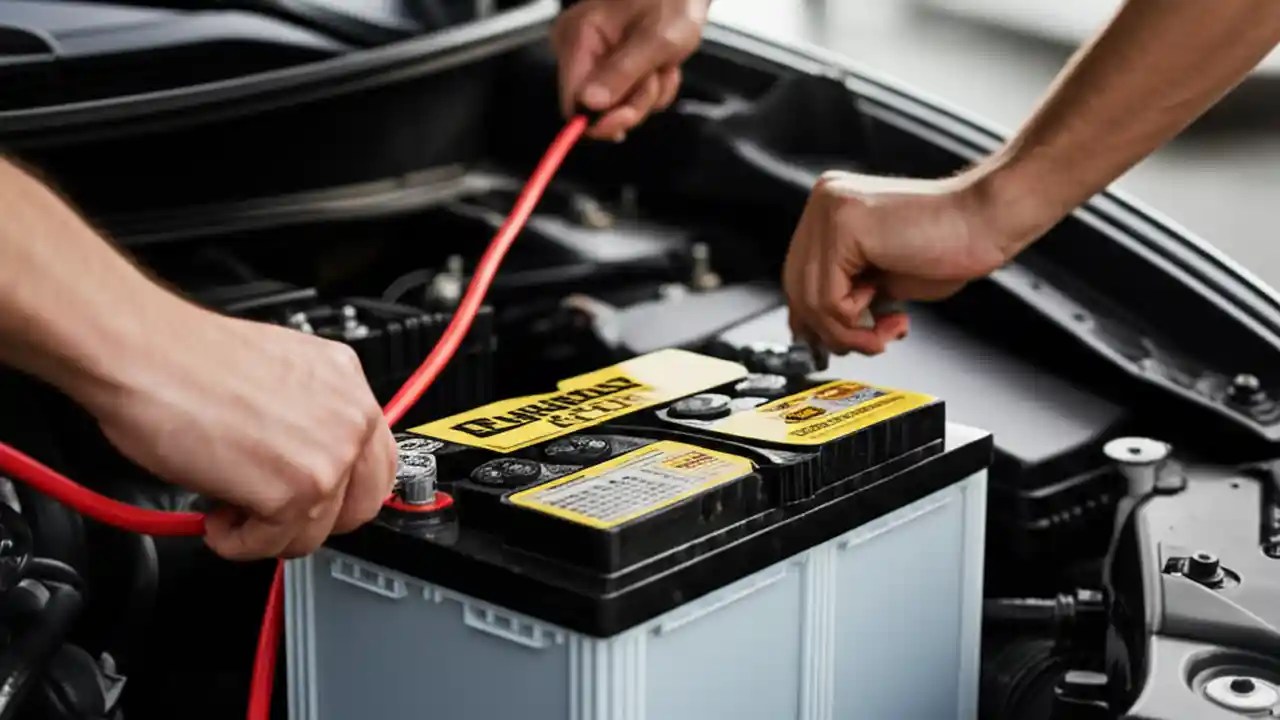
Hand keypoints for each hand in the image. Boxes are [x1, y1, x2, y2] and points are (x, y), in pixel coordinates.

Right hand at [80, 306, 396, 560]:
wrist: (143, 353)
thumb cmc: (185, 358)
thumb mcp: (279, 375)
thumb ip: (309, 417)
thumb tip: (305, 459)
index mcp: (348, 383)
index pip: (377, 461)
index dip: (339, 490)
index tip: (311, 499)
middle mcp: (351, 418)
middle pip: (360, 506)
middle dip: (312, 519)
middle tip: (269, 511)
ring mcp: (330, 458)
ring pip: (316, 533)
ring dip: (268, 532)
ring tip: (229, 508)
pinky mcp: (295, 493)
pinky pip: (273, 545)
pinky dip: (238, 544)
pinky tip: (215, 518)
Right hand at [553, 0, 709, 140]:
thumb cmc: (672, 0)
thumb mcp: (655, 38)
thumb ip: (622, 73)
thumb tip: (591, 104)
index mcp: (578, 37)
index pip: (572, 101)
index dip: (600, 117)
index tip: (629, 115)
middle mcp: (579, 49)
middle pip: (598, 108)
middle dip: (635, 100)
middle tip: (656, 75)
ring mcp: (596, 60)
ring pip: (618, 106)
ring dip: (649, 94)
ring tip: (662, 64)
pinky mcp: (612, 68)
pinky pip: (629, 98)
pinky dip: (652, 89)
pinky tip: (660, 66)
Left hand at [783, 170, 1014, 355]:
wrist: (988, 220)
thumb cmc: (950, 247)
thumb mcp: (881, 282)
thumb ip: (846, 298)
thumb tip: (812, 332)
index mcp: (831, 211)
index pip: (798, 278)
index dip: (819, 321)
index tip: (849, 340)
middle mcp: (825, 203)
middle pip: (797, 290)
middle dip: (834, 331)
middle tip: (873, 341)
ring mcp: (830, 210)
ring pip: (809, 300)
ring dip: (850, 334)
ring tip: (886, 332)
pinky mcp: (842, 225)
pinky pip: (827, 298)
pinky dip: (856, 323)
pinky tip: (889, 315)